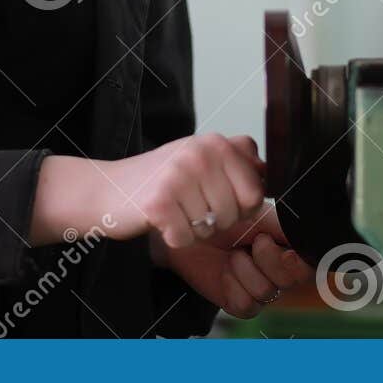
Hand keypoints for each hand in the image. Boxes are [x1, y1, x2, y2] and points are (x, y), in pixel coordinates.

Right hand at [94, 132, 265, 249]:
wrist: (109, 188)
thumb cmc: (162, 179)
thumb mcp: (203, 159)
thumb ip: (238, 162)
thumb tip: (272, 175)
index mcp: (217, 142)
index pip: (256, 192)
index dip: (240, 205)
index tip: (215, 195)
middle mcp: (200, 153)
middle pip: (235, 213)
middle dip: (216, 220)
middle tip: (190, 204)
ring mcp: (179, 175)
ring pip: (211, 228)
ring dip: (194, 229)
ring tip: (175, 210)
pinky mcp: (159, 202)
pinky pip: (186, 239)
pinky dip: (174, 238)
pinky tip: (162, 221)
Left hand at [153, 202, 315, 319]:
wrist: (194, 228)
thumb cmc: (224, 217)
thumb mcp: (261, 215)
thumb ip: (289, 229)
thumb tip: (311, 237)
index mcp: (287, 250)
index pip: (308, 266)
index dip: (296, 262)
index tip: (281, 248)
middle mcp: (277, 273)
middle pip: (290, 281)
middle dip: (268, 258)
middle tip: (254, 242)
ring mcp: (259, 289)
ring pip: (266, 291)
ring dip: (245, 268)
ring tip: (233, 253)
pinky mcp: (239, 303)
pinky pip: (247, 304)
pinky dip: (232, 284)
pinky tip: (224, 271)